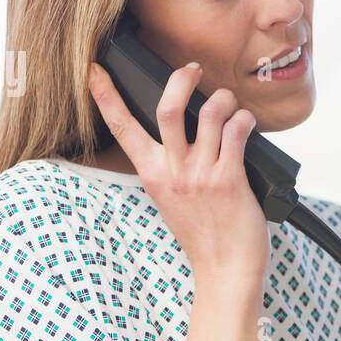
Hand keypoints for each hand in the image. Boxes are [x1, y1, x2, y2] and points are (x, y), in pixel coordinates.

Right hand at [87, 60, 270, 294]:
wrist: (226, 271)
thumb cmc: (204, 236)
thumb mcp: (171, 201)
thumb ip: (169, 169)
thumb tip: (182, 134)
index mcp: (152, 175)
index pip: (121, 129)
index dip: (105, 96)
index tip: (93, 70)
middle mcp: (173, 172)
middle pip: (166, 109)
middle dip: (180, 79)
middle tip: (193, 69)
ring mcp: (200, 175)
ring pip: (209, 114)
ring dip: (225, 100)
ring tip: (231, 104)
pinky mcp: (229, 180)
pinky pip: (236, 133)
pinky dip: (244, 119)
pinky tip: (247, 122)